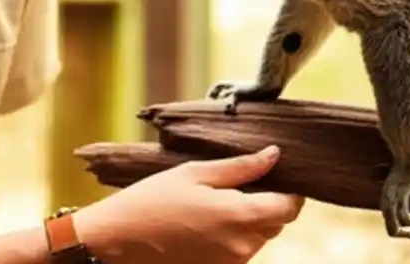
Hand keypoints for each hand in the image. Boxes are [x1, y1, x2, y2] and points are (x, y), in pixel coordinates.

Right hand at [73, 146, 303, 262]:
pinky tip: (202, 222)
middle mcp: (242, 245)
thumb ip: (240, 166)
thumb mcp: (194, 173)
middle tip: (234, 183)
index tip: (278, 175)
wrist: (118, 240)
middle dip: (265, 202)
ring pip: (257, 237)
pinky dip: (230, 235)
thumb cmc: (152, 200)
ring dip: (246, 219)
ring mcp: (231, 263)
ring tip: (211, 202)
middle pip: (275, 222)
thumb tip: (274, 155)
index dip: (291, 190)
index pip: (290, 207)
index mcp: (240, 216)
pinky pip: (238, 250)